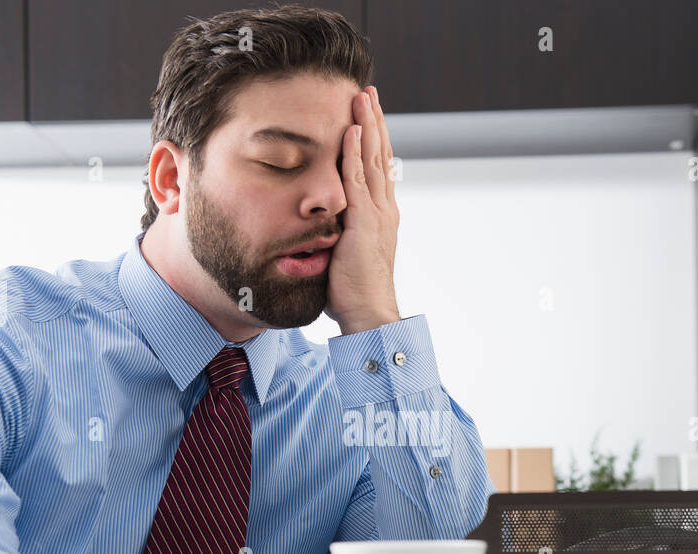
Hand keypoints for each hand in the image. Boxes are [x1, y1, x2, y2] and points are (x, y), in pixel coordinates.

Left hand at [324, 86, 400, 334]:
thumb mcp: (340, 258)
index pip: (377, 171)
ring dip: (367, 126)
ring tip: (363, 97)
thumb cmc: (351, 295)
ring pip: (374, 160)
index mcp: (380, 218)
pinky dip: (356, 152)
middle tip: (368, 94)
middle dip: (374, 123)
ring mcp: (377, 214)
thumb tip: (314, 235)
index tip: (366, 118)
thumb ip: (332, 239)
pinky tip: (351, 130)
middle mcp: (384, 210)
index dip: (373, 142)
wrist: (368, 314)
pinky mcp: (365, 221)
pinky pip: (359, 179)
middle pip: (380, 156)